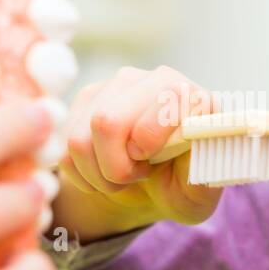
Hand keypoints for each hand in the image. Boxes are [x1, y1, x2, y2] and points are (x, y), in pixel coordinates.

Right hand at [53, 65, 222, 241]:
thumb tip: (200, 137)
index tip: (151, 164)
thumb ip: (205, 166)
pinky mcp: (87, 99)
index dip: (148, 142)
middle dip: (115, 168)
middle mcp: (153, 79)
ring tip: (120, 178)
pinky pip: (64, 143)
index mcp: (190, 95)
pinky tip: (101, 172)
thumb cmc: (181, 186)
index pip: (163, 99)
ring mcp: (116, 85)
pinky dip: (80, 173)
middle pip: (107, 122)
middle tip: (135, 177)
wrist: (154, 187)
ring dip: (96, 174)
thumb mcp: (201, 190)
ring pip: (79, 138)